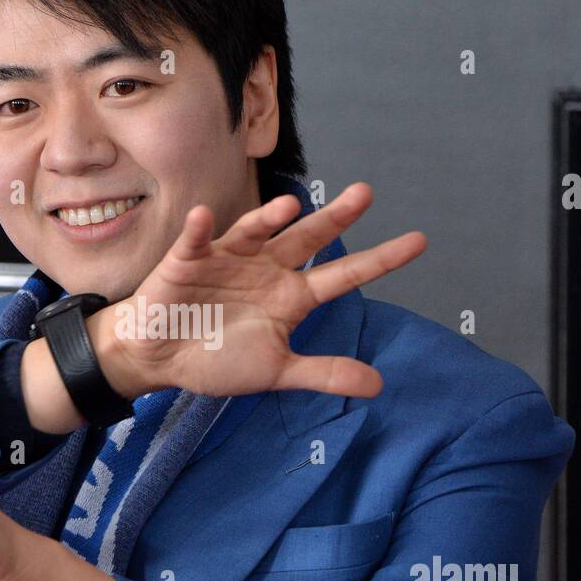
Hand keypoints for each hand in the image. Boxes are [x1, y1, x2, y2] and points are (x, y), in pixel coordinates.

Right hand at [102, 182, 425, 400]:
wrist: (162, 355)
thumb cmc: (218, 357)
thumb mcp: (277, 370)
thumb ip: (324, 373)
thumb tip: (378, 386)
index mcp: (291, 295)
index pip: (344, 274)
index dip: (380, 260)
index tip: (419, 241)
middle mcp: (267, 268)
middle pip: (307, 238)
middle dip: (335, 217)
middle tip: (365, 194)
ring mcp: (229, 259)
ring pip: (255, 231)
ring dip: (270, 217)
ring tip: (290, 206)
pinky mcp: (189, 260)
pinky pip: (197, 241)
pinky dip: (200, 229)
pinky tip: (205, 218)